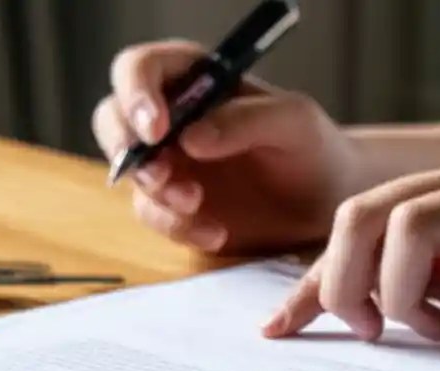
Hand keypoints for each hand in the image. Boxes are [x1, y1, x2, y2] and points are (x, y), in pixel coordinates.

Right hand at [93, 40, 358, 253]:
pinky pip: (154, 215)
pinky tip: (216, 232)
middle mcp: (172, 117)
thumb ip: (245, 121)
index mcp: (194, 78)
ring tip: (198, 205)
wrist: (327, 204)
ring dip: (156, 192)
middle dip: (126, 148)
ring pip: (129, 172)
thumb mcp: (293, 124)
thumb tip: (191, 138)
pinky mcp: (175, 206)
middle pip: (112, 118)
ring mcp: (170, 163)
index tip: (158, 129)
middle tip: (163, 175)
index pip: (140, 69)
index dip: (136, 93)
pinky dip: (177, 227)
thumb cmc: (314, 149)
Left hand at [263, 141, 439, 340]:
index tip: (282, 326)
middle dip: (341, 282)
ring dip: (400, 295)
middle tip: (362, 330)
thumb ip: (435, 271)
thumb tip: (352, 305)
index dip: (313, 278)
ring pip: (411, 232)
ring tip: (429, 326)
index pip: (361, 217)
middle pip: (367, 213)